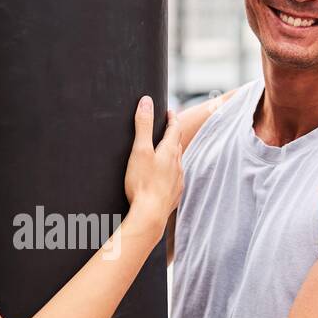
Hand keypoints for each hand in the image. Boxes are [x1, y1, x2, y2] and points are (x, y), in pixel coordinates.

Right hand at [123, 96, 183, 228]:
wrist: (150, 215)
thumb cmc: (143, 183)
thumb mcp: (139, 150)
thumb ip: (143, 125)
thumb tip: (146, 102)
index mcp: (169, 151)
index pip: (174, 129)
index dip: (172, 118)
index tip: (170, 111)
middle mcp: (177, 165)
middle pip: (176, 145)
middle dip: (172, 135)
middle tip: (166, 129)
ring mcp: (177, 180)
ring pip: (176, 163)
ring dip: (171, 155)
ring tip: (164, 152)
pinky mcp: (174, 195)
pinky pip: (174, 179)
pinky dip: (170, 173)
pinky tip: (164, 178)